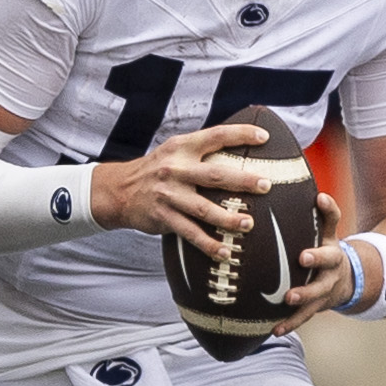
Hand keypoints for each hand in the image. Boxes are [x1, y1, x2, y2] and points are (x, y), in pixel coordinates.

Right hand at [89, 121, 272, 259]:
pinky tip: (224, 252)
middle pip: (214, 175)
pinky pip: (189, 233)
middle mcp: (176, 169)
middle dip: (242, 181)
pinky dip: (208, 244)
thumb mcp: (175, 151)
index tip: (264, 137)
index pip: (216, 136)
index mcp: (183, 147)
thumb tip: (240, 146)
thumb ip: (201, 150)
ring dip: (227, 218)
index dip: (240, 134)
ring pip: (203, 208)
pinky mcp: (163, 217)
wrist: (119, 190)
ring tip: (248, 223)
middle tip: (265, 185)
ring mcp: (169, 194)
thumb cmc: (157, 169)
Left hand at [273, 192, 352, 334]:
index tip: (320, 197)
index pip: (333, 221)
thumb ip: (305, 210)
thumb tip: (278, 178)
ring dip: (304, 294)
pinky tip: (274, 330)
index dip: (329, 209)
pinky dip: (290, 323)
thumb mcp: (321, 230)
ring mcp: (326, 285)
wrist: (345, 280)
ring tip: (288, 297)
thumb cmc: (321, 248)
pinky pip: (304, 315)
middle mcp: (332, 262)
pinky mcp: (318, 305)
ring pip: (318, 291)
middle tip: (303, 256)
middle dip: (317, 257)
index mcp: (330, 240)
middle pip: (328, 258)